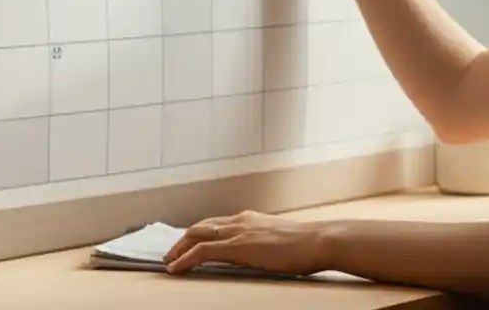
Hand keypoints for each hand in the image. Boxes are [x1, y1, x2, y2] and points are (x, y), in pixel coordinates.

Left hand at [162, 210, 327, 276]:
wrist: (319, 241)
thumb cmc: (308, 244)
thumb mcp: (281, 240)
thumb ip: (266, 243)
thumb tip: (263, 254)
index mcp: (251, 219)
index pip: (216, 223)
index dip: (199, 234)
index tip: (188, 244)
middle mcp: (241, 220)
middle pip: (201, 226)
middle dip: (183, 240)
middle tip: (171, 254)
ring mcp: (238, 231)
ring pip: (197, 235)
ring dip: (179, 248)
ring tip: (169, 262)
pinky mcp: (237, 246)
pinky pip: (202, 251)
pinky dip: (185, 259)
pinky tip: (175, 269)